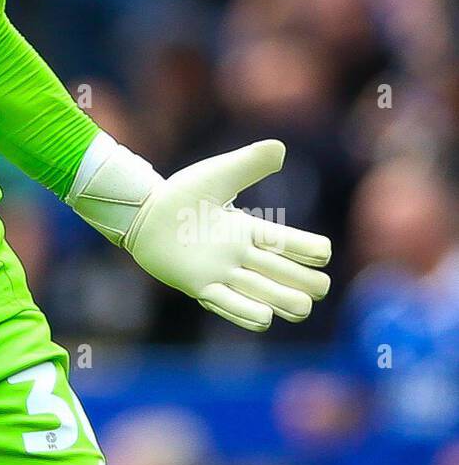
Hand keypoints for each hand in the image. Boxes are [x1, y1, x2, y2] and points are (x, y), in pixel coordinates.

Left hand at [69, 137, 330, 331]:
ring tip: (300, 306)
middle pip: (291, 277)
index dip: (313, 250)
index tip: (320, 251)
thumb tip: (280, 148)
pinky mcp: (201, 287)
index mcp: (251, 230)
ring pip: (269, 297)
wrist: (143, 212)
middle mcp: (242, 256)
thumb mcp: (218, 175)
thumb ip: (249, 163)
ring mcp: (223, 273)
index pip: (294, 245)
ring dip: (289, 304)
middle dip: (311, 284)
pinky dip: (253, 316)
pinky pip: (233, 308)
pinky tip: (265, 316)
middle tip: (316, 287)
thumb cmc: (181, 194)